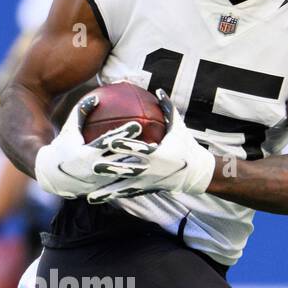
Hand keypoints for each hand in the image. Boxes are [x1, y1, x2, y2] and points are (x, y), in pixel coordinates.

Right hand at [34, 104, 152, 198]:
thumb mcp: (69, 128)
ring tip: (154, 162)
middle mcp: (92, 169)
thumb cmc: (61, 146)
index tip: (139, 124)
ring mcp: (96, 182)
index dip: (123, 133)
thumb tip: (97, 96)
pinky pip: (117, 184)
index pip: (108, 141)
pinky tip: (145, 174)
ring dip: (138, 169)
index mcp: (85, 153)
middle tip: (154, 145)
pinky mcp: (99, 190)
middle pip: (119, 160)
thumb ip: (82, 112)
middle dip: (136, 155)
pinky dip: (130, 180)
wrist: (49, 175)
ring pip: (121, 176)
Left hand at [89, 90, 215, 201]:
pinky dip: (113, 196)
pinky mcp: (146, 190)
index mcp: (159, 154)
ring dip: (108, 192)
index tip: (110, 141)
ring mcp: (148, 182)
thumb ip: (167, 108)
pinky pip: (127, 193)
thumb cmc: (187, 146)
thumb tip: (157, 89)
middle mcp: (152, 170)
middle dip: (111, 170)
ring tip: (90, 196)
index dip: (125, 144)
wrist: (197, 174)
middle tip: (93, 167)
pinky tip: (98, 198)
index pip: (139, 148)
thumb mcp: (179, 126)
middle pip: (128, 170)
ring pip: (125, 188)